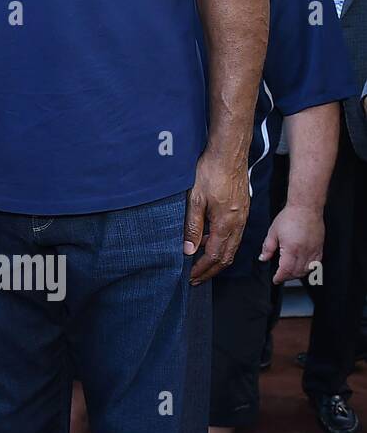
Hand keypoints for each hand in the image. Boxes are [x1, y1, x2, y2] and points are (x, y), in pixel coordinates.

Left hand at [184, 149, 250, 282]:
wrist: (229, 154)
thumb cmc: (210, 172)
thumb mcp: (195, 199)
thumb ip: (192, 226)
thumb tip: (189, 250)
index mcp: (226, 224)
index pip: (215, 256)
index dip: (202, 269)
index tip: (191, 277)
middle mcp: (238, 224)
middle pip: (227, 256)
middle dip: (211, 270)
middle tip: (196, 278)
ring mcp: (242, 217)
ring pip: (232, 247)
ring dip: (216, 258)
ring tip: (199, 263)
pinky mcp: (242, 210)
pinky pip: (234, 235)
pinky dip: (221, 245)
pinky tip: (208, 241)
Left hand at [260, 203, 323, 283]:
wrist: (305, 208)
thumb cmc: (289, 217)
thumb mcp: (273, 232)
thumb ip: (267, 247)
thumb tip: (263, 258)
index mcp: (291, 248)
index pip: (285, 270)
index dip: (279, 277)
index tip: (275, 280)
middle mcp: (304, 251)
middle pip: (296, 272)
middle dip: (287, 277)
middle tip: (280, 276)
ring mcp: (313, 250)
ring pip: (307, 270)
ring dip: (297, 274)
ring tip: (290, 273)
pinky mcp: (320, 248)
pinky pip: (316, 264)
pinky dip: (309, 269)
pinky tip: (302, 267)